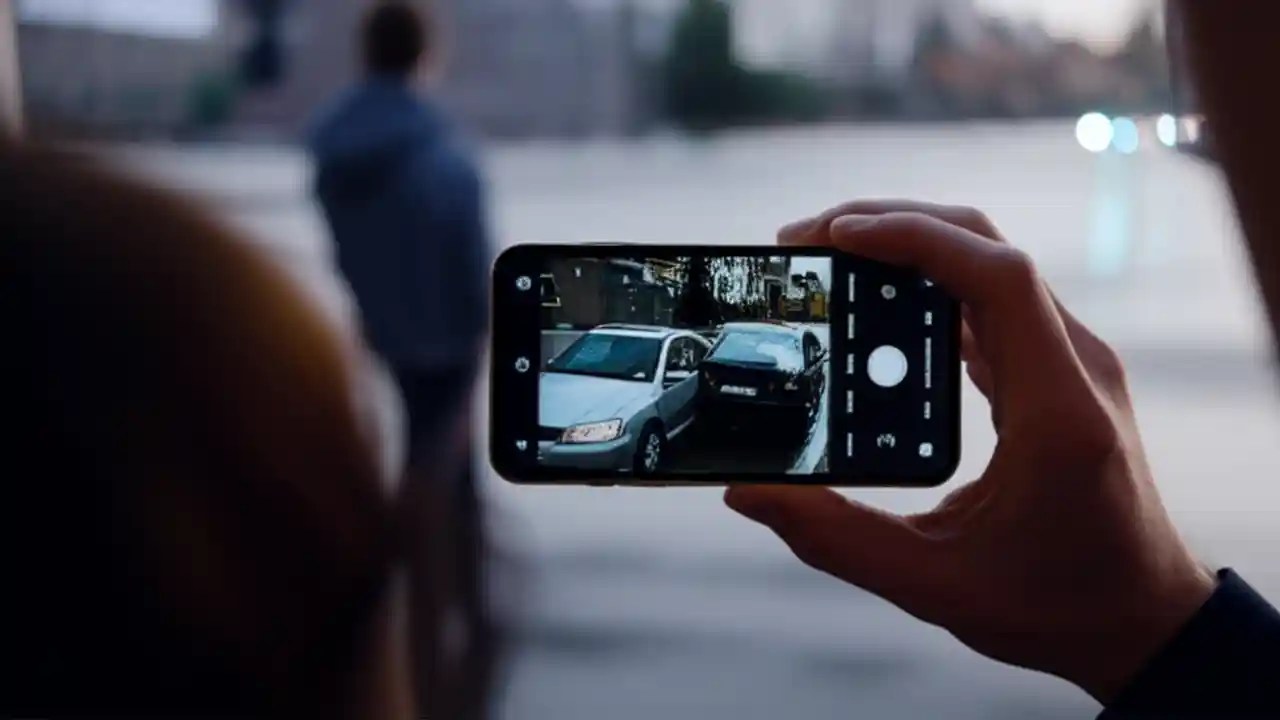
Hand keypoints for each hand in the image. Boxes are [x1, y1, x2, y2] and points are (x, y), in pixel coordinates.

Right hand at [726, 201, 1215, 702]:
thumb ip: (833, 538)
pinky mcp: (1057, 373)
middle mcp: (1075, 370)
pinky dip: (932, 285)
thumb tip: (749, 493)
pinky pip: (994, 301)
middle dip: (895, 224)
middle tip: (809, 241)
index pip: (997, 278)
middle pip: (988, 249)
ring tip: (832, 262)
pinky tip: (878, 304)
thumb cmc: (1056, 605)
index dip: (914, 238)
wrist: (1141, 618)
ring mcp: (1072, 365)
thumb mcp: (933, 584)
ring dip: (912, 246)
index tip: (837, 237)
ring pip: (990, 265)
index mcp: (1056, 412)